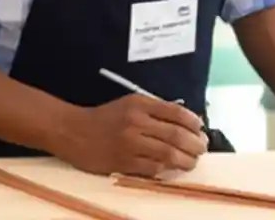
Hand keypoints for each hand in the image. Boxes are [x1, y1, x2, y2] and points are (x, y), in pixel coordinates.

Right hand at [56, 94, 207, 176]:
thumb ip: (154, 111)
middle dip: (196, 144)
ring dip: (186, 160)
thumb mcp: (128, 104)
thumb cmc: (104, 118)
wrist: (72, 131)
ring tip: (191, 161)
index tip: (200, 129)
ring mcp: (130, 143)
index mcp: (139, 104)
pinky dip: (167, 170)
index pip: (176, 112)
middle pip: (177, 135)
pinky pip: (154, 169)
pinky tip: (170, 168)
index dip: (194, 122)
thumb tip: (186, 124)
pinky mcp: (124, 162)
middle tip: (201, 148)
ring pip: (170, 154)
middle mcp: (136, 122)